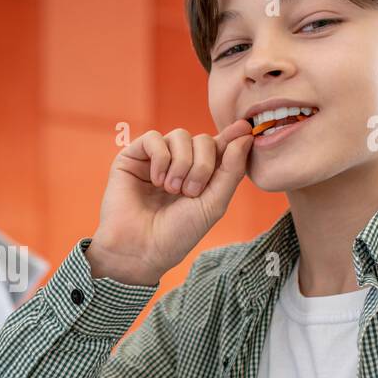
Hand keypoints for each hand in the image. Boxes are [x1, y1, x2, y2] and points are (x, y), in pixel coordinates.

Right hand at [87, 120, 253, 283]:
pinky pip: (153, 138)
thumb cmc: (177, 233)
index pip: (219, 146)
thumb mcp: (214, 204)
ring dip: (181, 164)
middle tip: (190, 192)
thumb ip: (232, 171)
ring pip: (180, 136)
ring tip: (172, 190)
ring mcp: (155, 159)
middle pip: (202, 139)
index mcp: (200, 175)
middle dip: (202, 165)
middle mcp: (179, 164)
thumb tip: (245, 136)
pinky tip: (156, 181)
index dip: (232, 136)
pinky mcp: (132, 157)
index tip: (245, 128)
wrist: (141, 249)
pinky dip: (160, 158)